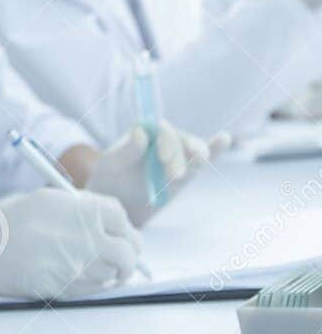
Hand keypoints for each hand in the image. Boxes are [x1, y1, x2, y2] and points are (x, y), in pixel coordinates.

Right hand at [0, 188, 141, 299]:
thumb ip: (81, 211)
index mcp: (84, 211)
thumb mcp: (46, 202)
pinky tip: (71, 274)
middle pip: (127, 250)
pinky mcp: (69, 290)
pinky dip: (90, 283)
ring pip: (112, 273)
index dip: (122, 226)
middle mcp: (88, 239)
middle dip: (128, 255)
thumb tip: (108, 225)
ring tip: (87, 264)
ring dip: (108, 271)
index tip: (120, 232)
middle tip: (122, 256)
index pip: (121, 218)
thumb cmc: (7, 222)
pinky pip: (92, 289)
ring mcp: (80, 267)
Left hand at [86, 122, 225, 224]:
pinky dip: (216, 148)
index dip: (166, 141)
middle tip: (172, 177)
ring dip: (194, 162)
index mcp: (144, 131)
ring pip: (194, 151)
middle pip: (180, 141)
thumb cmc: (109, 180)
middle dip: (178, 158)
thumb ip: (126, 151)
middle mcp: (163, 139)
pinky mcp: (187, 171)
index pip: (161, 129)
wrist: (118, 204)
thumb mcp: (111, 166)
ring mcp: (177, 154)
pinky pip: (203, 158)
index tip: (162, 158)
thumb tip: (141, 134)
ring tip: (180, 178)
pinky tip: (225, 139)